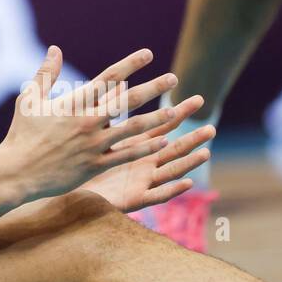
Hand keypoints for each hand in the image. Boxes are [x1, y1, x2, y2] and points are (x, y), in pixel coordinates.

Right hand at [0, 46, 182, 201]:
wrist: (15, 173)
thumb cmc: (21, 135)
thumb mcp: (29, 100)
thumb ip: (45, 74)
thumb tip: (54, 49)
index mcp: (74, 103)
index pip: (108, 78)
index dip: (130, 64)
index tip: (148, 54)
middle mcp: (87, 122)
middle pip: (127, 101)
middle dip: (152, 88)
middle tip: (173, 78)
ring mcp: (93, 145)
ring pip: (132, 129)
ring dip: (155, 119)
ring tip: (174, 111)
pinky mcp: (94, 166)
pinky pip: (125, 156)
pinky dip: (144, 148)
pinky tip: (161, 142)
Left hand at [81, 94, 214, 212]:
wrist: (68, 190)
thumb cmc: (78, 162)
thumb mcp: (95, 131)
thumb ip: (107, 107)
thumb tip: (115, 82)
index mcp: (135, 145)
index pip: (163, 126)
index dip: (180, 114)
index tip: (198, 100)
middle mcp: (143, 163)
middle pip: (173, 148)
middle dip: (193, 138)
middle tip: (213, 127)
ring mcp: (140, 182)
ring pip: (170, 171)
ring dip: (189, 162)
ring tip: (206, 152)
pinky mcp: (133, 199)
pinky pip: (157, 196)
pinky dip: (173, 190)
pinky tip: (188, 183)